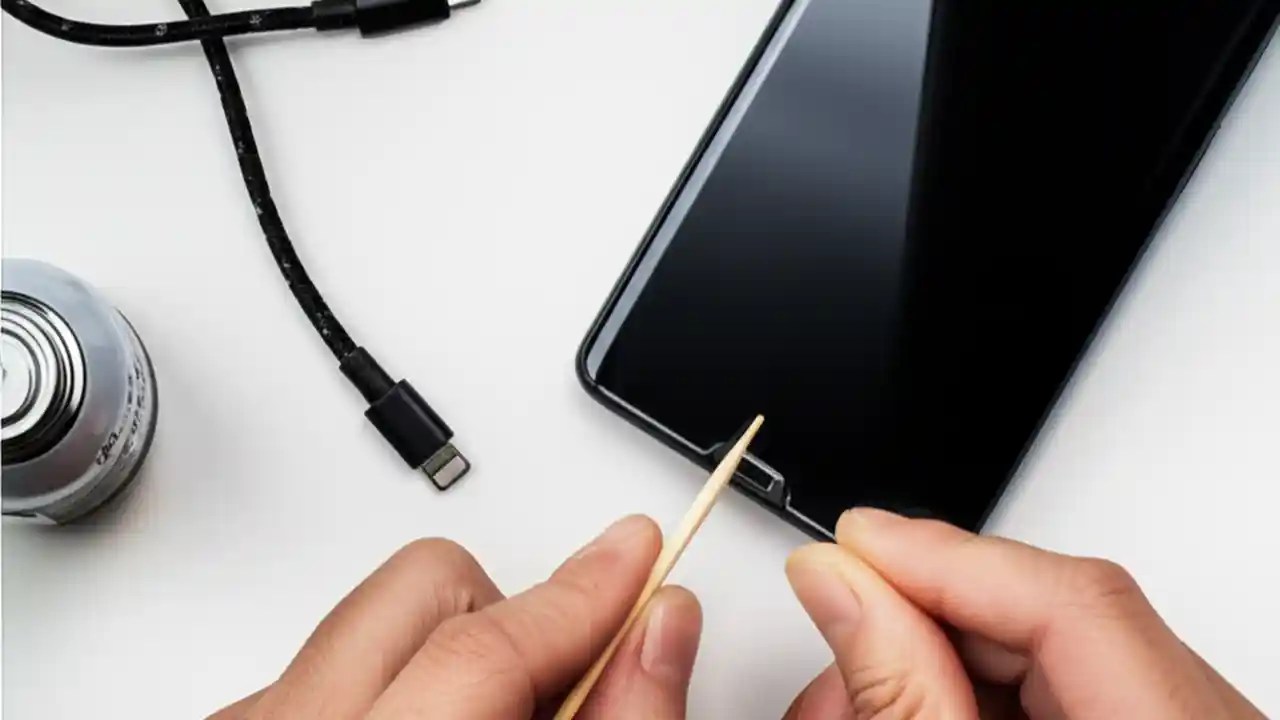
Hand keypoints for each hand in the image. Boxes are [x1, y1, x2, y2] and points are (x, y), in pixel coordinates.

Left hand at [208, 516, 701, 719]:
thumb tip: (656, 631)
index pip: (485, 644)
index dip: (585, 595)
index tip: (643, 556)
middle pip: (424, 587)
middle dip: (514, 618)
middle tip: (567, 682)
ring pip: (381, 618)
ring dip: (460, 658)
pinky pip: (336, 662)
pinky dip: (403, 687)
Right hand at [784, 509, 1264, 719]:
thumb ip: (901, 694)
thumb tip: (839, 581)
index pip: (1075, 601)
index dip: (945, 556)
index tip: (852, 544)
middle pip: (1055, 616)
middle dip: (920, 619)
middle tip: (837, 641)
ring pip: (1049, 652)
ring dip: (934, 664)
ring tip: (857, 703)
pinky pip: (1062, 692)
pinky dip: (970, 698)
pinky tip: (913, 712)